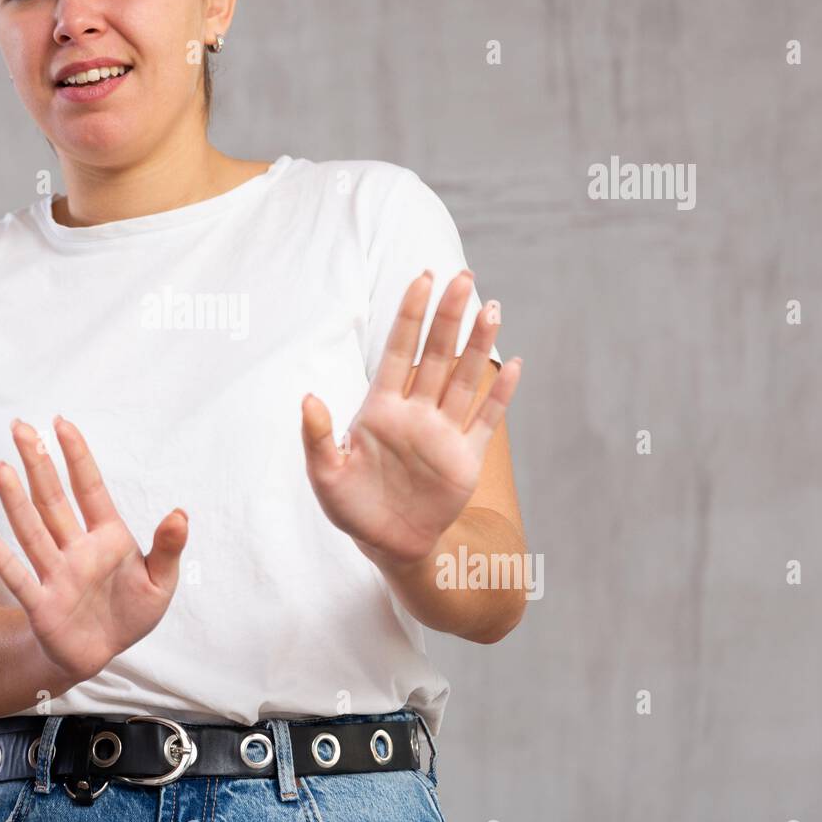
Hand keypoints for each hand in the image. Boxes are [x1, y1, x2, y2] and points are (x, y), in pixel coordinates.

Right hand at [0, 415, 187, 684]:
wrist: (103, 652)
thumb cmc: (131, 611)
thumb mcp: (160, 581)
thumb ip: (168, 547)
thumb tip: (181, 513)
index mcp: (107, 536)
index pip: (89, 487)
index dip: (76, 455)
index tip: (61, 422)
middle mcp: (76, 548)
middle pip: (53, 498)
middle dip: (38, 463)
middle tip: (20, 427)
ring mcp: (56, 573)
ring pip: (33, 530)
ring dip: (16, 500)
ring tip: (1, 467)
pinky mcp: (42, 604)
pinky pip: (20, 576)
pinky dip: (2, 556)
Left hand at [300, 269, 520, 566]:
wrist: (387, 544)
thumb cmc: (351, 507)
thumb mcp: (325, 474)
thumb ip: (318, 436)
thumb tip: (308, 398)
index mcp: (380, 408)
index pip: (398, 351)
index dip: (409, 316)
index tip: (421, 279)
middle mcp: (416, 412)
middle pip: (437, 355)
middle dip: (449, 317)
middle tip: (464, 277)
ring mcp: (443, 433)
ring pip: (465, 379)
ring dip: (479, 345)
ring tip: (492, 308)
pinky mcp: (465, 459)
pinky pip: (487, 420)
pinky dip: (500, 394)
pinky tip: (513, 364)